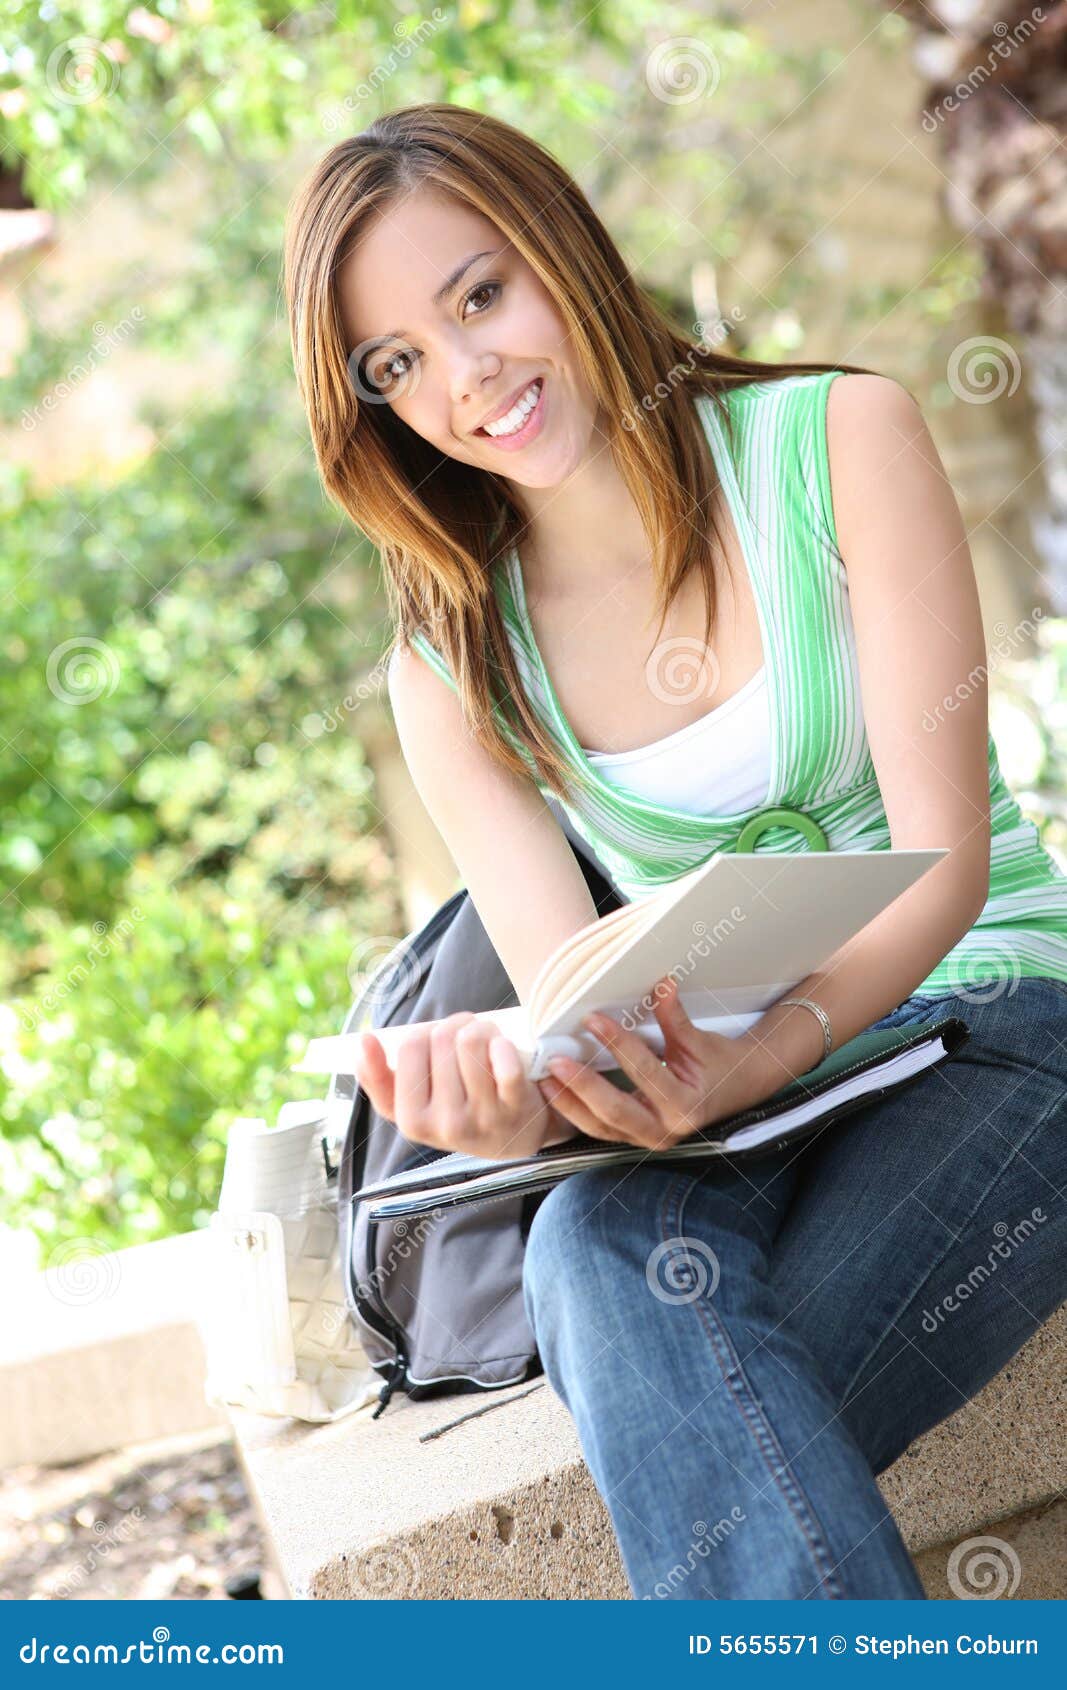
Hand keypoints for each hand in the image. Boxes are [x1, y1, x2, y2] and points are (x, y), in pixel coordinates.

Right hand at [356, 1012, 558, 1158]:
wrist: (514, 1136)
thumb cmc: (458, 1110)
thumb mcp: (412, 1104)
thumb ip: (379, 1077)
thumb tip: (363, 1041)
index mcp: (412, 1121)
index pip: (410, 1046)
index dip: (425, 1032)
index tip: (437, 1041)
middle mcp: (446, 1124)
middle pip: (442, 1038)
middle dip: (456, 1025)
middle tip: (467, 1036)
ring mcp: (483, 1117)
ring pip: (472, 1040)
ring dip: (482, 1028)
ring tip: (487, 1040)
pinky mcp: (517, 1107)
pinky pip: (505, 1062)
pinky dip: (505, 1046)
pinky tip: (504, 1050)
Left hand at [536, 975, 764, 1150]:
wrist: (736, 1089)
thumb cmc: (719, 1065)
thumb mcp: (700, 1041)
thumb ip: (675, 1018)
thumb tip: (662, 985)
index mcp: (685, 1106)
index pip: (645, 1070)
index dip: (618, 1044)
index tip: (593, 1020)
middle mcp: (665, 1131)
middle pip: (615, 1110)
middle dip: (582, 1085)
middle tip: (555, 1060)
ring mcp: (647, 1139)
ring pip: (601, 1127)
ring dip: (570, 1102)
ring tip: (544, 1078)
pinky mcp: (634, 1137)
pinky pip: (599, 1128)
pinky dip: (576, 1111)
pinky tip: (555, 1091)